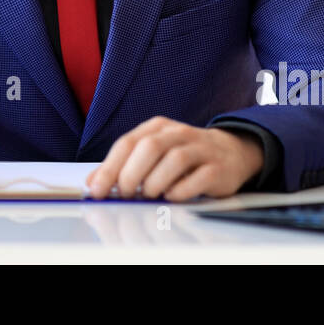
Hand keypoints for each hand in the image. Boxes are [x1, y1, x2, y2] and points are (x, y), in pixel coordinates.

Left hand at [84, 116, 263, 201]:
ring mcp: (201, 149)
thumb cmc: (184, 156)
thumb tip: (92, 183)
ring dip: (155, 183)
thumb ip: (122, 166)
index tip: (96, 189)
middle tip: (125, 194)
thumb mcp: (152, 154)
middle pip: (149, 148)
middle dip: (131, 175)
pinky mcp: (217, 168)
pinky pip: (198, 178)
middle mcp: (178, 133)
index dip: (109, 167)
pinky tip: (172, 197)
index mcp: (157, 128)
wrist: (231, 152)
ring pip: (174, 160)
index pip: (127, 143)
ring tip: (149, 195)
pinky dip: (181, 191)